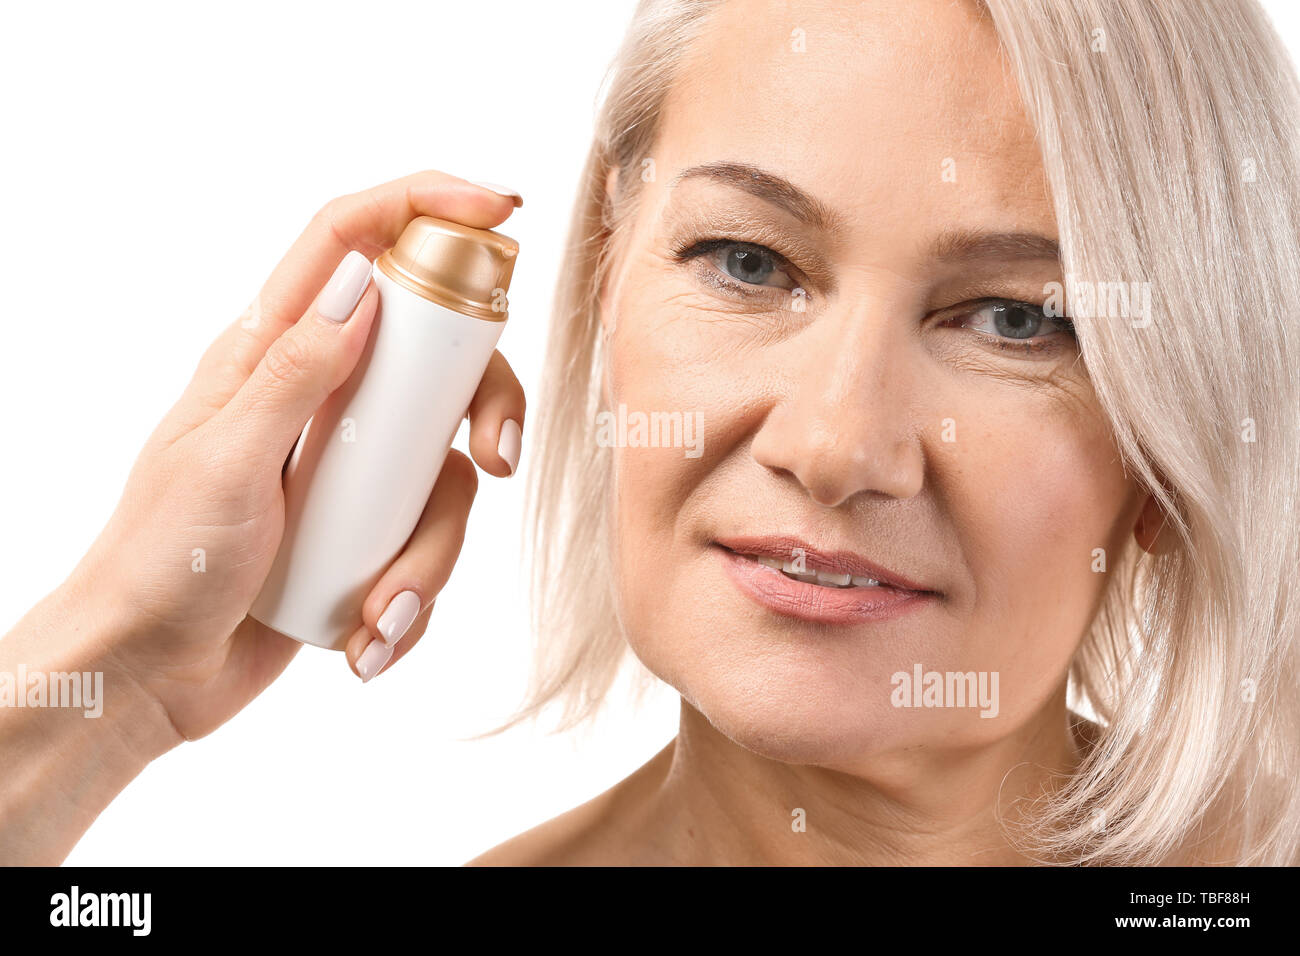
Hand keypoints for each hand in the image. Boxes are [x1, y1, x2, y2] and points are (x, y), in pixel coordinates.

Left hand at [65, 169, 525, 742]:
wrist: (150, 672)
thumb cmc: (161, 562)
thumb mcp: (223, 461)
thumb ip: (293, 372)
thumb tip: (365, 287)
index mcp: (270, 353)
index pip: (351, 242)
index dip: (425, 205)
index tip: (500, 209)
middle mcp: (322, 398)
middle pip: (439, 358)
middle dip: (485, 405)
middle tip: (495, 457)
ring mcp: (351, 466)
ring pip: (445, 470)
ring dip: (428, 555)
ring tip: (376, 614)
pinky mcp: (370, 531)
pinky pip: (429, 543)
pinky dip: (412, 598)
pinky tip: (366, 639)